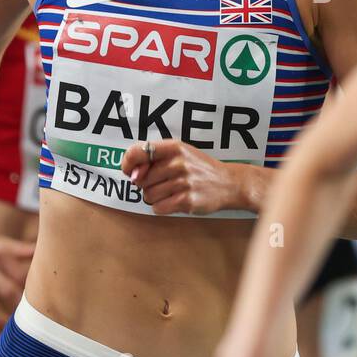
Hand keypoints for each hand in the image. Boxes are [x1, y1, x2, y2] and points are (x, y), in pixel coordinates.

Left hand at [121, 139, 251, 214]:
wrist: (229, 183)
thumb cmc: (199, 168)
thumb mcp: (180, 153)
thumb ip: (155, 159)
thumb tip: (132, 175)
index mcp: (174, 147)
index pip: (137, 152)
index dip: (127, 164)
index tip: (130, 171)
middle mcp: (178, 162)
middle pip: (141, 180)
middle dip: (147, 185)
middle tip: (164, 183)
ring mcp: (183, 182)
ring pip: (148, 195)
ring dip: (155, 197)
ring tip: (172, 191)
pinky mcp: (187, 200)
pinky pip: (158, 208)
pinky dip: (163, 207)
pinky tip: (176, 200)